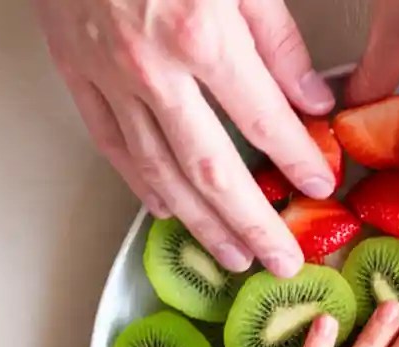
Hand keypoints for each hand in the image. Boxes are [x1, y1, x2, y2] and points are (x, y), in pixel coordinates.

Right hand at [33, 0, 337, 276]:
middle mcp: (151, 67)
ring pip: (160, 172)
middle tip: (284, 260)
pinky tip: (171, 212)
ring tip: (235, 255)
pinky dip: (145, 187)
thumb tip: (311, 101)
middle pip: (212, 168)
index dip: (298, 160)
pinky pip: (115, 147)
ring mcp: (107, 76)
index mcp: (200, 34)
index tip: (322, 186)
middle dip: (253, 222)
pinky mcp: (76, 74)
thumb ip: (277, 40)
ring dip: (202, 223)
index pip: (264, 120)